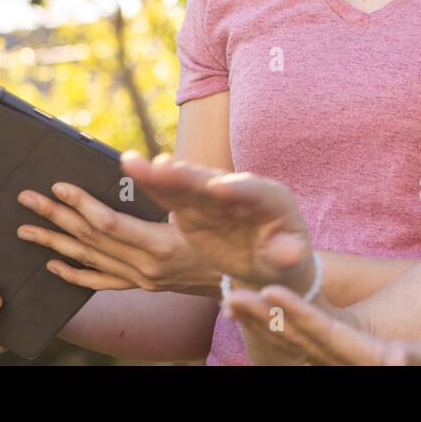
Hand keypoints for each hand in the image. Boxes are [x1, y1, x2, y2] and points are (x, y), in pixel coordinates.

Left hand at [16, 180, 218, 295]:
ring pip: (88, 260)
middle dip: (56, 217)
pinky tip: (51, 264)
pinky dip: (73, 273)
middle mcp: (146, 267)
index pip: (108, 224)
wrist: (245, 278)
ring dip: (54, 243)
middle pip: (90, 240)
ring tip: (26, 229)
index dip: (81, 203)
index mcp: (161, 245)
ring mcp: (141, 280)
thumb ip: (179, 189)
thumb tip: (156, 163)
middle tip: (26, 200)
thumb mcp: (208, 209)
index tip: (58, 185)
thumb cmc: (231, 234)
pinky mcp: (142, 285)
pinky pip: (100, 283)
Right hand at [123, 152, 314, 293]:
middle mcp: (238, 190)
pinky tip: (130, 168)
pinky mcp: (191, 207)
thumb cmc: (285, 257)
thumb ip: (288, 253)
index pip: (254, 192)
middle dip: (188, 175)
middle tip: (163, 166)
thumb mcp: (291, 259)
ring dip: (160, 174)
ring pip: (185, 182)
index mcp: (270, 199)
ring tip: (132, 163)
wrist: (269, 258)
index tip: (218, 186)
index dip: (236, 188)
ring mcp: (212, 197)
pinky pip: (169, 194)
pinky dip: (151, 182)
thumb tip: (291, 255)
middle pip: (211, 180)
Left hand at [225, 285, 420, 365]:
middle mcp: (343, 364)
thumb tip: (394, 357)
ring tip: (231, 301)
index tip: (270, 293)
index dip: (296, 314)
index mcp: (364, 359)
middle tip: (232, 298)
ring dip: (261, 323)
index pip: (324, 334)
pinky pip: (297, 344)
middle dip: (265, 318)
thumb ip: (419, 359)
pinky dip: (273, 328)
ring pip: (291, 343)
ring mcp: (335, 363)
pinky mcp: (333, 358)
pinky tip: (252, 312)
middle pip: (297, 340)